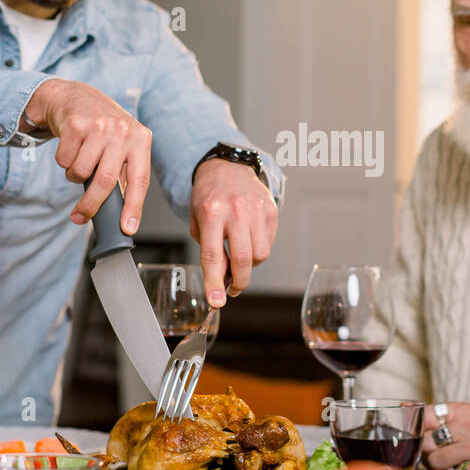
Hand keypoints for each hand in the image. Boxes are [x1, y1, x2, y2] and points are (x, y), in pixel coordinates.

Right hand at [22, 78, 150, 230]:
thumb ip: (125, 172)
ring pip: (80, 172)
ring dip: (75, 175)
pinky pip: (64, 161)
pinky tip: (72, 146)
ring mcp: (99, 126)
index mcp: (141, 139)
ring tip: (81, 160)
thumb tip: (121, 213)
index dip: (134, 207)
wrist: (76, 96)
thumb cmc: (103, 127)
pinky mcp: (75, 124)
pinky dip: (64, 161)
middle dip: (91, 205)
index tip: (128, 228)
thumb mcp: (124, 144)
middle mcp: (123, 131)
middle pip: (105, 182)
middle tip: (80, 217)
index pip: (140, 180)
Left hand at [189, 158, 277, 306]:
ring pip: (260, 254)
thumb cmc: (209, 198)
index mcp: (211, 212)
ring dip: (250, 264)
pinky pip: (268, 242)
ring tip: (239, 255)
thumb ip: (210, 251)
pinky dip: (258, 249)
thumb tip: (222, 279)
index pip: (213, 256)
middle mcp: (236, 210)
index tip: (216, 301)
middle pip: (243, 259)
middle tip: (233, 289)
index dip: (214, 283)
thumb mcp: (199, 223)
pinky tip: (249, 240)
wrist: (227, 168)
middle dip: (239, 281)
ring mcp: (256, 209)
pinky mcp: (270, 210)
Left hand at [420, 402, 469, 469]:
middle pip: (426, 441)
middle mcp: (469, 426)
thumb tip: (404, 406)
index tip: (414, 433)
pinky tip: (460, 468)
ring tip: (450, 460)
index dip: (416, 428)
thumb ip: (434, 415)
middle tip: (438, 450)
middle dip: (427, 449)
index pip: (424, 416)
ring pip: (434, 460)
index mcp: (462, 411)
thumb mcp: (461, 417)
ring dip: (437, 464)